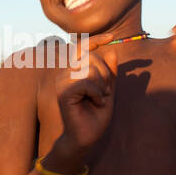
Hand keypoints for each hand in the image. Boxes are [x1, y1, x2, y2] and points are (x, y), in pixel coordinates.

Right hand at [55, 41, 117, 157]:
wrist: (86, 138)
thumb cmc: (95, 116)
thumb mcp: (108, 90)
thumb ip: (110, 73)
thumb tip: (112, 51)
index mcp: (74, 71)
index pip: (83, 47)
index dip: (97, 39)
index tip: (113, 36)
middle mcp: (65, 74)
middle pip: (91, 57)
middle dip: (106, 73)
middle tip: (107, 91)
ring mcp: (62, 82)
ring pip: (89, 69)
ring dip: (102, 85)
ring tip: (101, 98)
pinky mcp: (63, 92)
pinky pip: (86, 82)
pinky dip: (97, 93)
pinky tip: (97, 103)